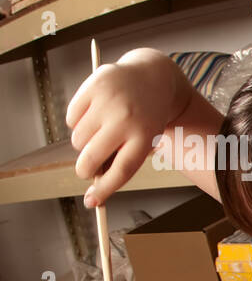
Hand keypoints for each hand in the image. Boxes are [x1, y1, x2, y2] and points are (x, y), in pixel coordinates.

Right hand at [65, 47, 189, 206]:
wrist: (152, 77)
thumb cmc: (146, 118)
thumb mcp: (145, 139)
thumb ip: (122, 160)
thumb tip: (94, 191)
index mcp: (146, 136)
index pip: (122, 171)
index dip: (105, 189)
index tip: (92, 203)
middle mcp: (127, 119)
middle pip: (93, 158)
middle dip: (85, 170)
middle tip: (87, 170)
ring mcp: (108, 101)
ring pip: (78, 140)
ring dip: (84, 143)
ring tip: (100, 133)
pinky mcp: (93, 86)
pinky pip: (71, 119)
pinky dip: (78, 122)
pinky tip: (94, 114)